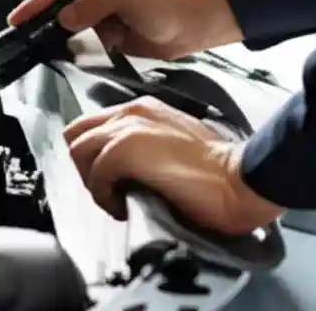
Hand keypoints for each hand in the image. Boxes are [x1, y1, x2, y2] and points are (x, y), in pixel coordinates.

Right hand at [8, 0, 243, 58]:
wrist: (195, 26)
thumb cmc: (167, 1)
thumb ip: (94, 5)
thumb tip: (63, 18)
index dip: (35, 3)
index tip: (16, 21)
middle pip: (57, 4)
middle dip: (45, 22)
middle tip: (26, 39)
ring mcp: (98, 8)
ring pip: (68, 26)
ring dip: (66, 38)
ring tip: (60, 47)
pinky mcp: (104, 29)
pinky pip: (82, 41)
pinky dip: (81, 49)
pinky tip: (84, 54)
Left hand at [64, 97, 282, 235]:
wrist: (238, 180)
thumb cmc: (217, 171)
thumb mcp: (172, 145)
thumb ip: (144, 146)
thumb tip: (124, 171)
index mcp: (142, 109)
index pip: (93, 125)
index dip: (95, 156)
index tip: (112, 180)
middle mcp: (130, 111)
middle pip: (77, 135)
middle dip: (86, 166)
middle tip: (110, 190)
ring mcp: (126, 128)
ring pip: (79, 152)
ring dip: (93, 182)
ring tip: (118, 200)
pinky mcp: (124, 150)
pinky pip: (95, 175)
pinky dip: (104, 196)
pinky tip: (125, 207)